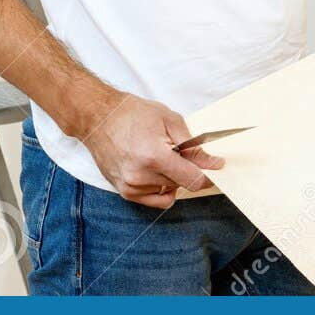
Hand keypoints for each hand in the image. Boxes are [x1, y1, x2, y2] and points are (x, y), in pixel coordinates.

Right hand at [77, 92, 224, 207]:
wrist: (98, 118)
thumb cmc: (132, 114)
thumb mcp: (168, 119)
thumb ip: (192, 144)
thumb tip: (211, 162)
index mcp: (154, 157)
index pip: (192, 178)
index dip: (208, 173)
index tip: (216, 166)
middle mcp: (141, 177)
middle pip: (182, 184)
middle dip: (188, 168)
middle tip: (180, 150)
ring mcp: (131, 187)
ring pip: (170, 190)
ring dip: (173, 176)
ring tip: (160, 155)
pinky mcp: (125, 192)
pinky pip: (155, 199)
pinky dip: (162, 187)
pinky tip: (157, 170)